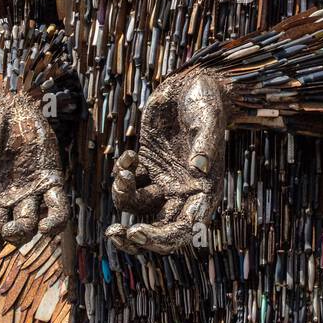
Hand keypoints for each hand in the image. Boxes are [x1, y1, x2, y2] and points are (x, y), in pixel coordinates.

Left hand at [105, 68, 227, 254]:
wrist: (191, 84)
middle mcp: (182, 192)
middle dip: (135, 237)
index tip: (136, 232)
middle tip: (115, 233)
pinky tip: (129, 155)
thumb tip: (199, 167)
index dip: (161, 238)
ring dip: (124, 196)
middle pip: (159, 230)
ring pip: (137, 207)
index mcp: (203, 191)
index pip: (184, 229)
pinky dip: (121, 175)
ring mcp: (162, 180)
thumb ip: (206, 143)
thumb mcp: (208, 118)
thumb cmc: (205, 101)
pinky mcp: (146, 166)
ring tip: (124, 173)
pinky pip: (128, 183)